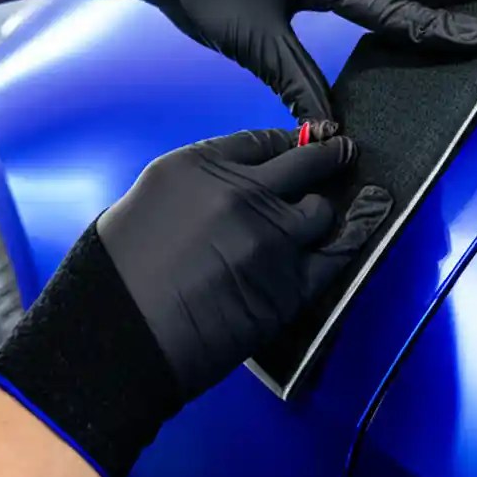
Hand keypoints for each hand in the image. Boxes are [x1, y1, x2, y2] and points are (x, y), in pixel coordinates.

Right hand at [0, 129, 390, 476]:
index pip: (264, 141)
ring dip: (324, 211)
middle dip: (330, 155)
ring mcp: (272, 238)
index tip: (309, 138)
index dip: (291, 141)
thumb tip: (237, 188)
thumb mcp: (150, 201)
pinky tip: (362, 225)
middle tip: (343, 151)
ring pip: (322, 209)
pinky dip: (349, 239)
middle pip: (306, 162)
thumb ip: (200, 188)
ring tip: (325, 213)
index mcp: (200, 166)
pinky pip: (336, 255)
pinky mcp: (290, 284)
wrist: (118, 338)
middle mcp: (243, 193)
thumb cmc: (115, 276)